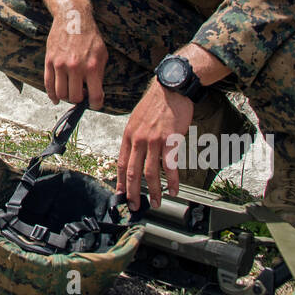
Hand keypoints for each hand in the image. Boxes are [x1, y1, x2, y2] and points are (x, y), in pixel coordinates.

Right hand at [37, 0, 105, 108]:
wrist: (73, 18)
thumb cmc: (90, 37)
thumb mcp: (102, 55)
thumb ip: (99, 75)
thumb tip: (95, 94)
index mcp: (92, 67)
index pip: (94, 96)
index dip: (95, 104)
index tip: (94, 103)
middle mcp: (75, 67)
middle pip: (75, 97)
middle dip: (79, 100)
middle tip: (82, 94)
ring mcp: (60, 64)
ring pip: (61, 93)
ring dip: (66, 97)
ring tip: (71, 92)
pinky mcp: (49, 61)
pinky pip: (48, 84)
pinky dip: (52, 95)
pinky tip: (56, 98)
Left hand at [117, 79, 193, 211]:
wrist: (170, 88)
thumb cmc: (156, 103)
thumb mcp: (137, 119)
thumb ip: (135, 138)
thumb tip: (134, 155)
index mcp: (129, 135)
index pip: (121, 163)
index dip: (120, 182)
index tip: (121, 195)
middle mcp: (138, 139)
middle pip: (132, 172)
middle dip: (133, 193)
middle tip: (135, 206)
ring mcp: (154, 141)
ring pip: (150, 173)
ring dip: (153, 191)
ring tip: (157, 202)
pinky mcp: (170, 140)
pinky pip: (170, 166)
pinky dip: (172, 181)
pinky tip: (174, 190)